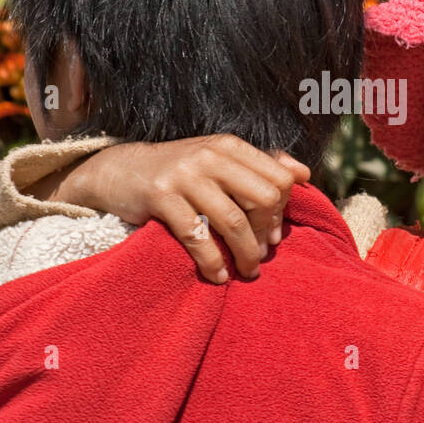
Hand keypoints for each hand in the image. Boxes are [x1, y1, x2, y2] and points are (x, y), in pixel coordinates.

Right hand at [53, 135, 309, 282]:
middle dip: (267, 233)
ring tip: (247, 270)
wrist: (120, 170)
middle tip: (261, 254)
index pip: (279, 179)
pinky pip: (197, 237)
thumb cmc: (179, 170)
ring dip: (245, 254)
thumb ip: (260, 165)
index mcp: (229, 147)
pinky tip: (217, 275)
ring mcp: (185, 176)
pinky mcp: (161, 198)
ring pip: (234, 221)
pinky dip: (212, 262)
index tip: (273, 232)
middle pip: (263, 199)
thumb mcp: (218, 158)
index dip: (282, 211)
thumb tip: (303, 174)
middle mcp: (210, 156)